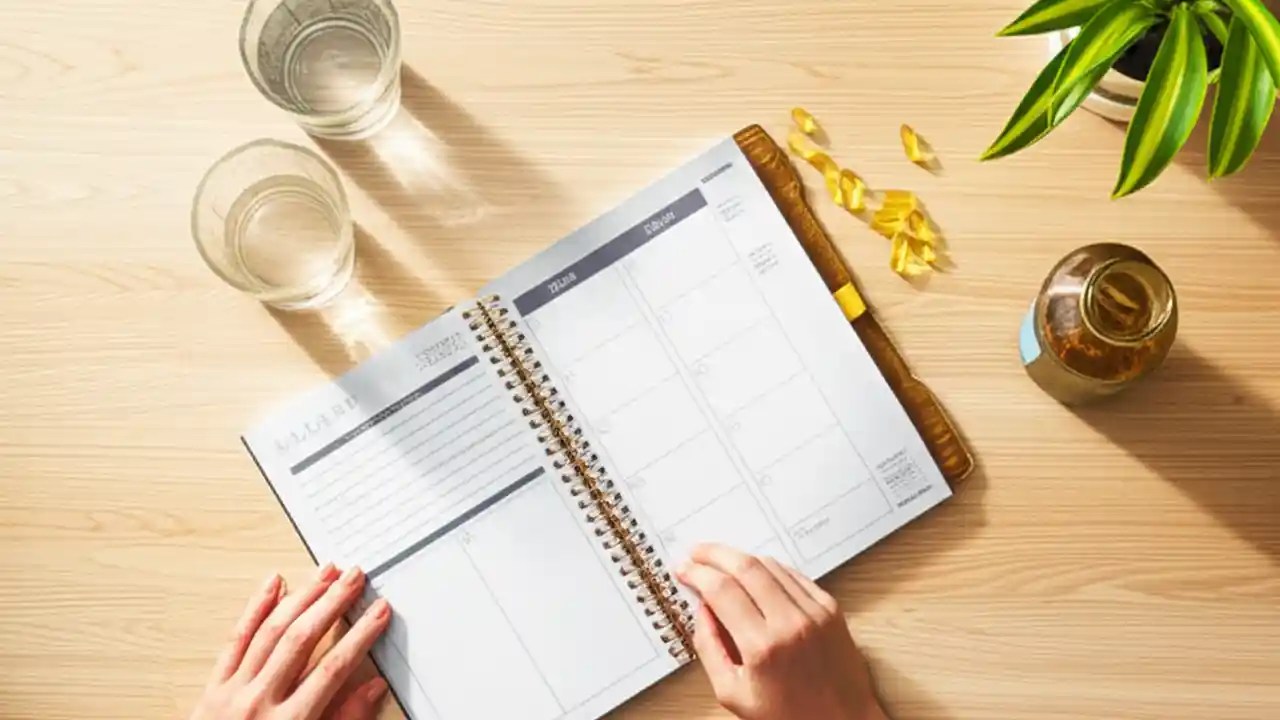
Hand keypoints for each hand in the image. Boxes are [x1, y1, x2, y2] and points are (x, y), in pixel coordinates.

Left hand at [190, 564, 391, 719]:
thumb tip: (372, 689)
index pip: (333, 670)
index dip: (361, 636)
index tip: (379, 612)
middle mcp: (259, 704)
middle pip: (302, 640)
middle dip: (332, 604)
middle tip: (355, 577)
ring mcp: (232, 693)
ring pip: (270, 632)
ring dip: (301, 597)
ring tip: (324, 572)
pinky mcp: (212, 688)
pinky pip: (235, 640)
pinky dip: (255, 609)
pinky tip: (273, 584)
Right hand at [677, 544, 886, 719]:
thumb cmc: (789, 716)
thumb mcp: (733, 693)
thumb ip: (710, 649)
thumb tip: (701, 610)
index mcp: (762, 647)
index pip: (721, 590)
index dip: (697, 574)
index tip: (684, 569)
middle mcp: (791, 623)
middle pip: (745, 567)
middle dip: (715, 554)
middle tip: (698, 553)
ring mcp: (814, 613)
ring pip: (771, 566)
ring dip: (742, 558)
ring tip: (723, 562)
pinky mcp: (830, 609)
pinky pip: (795, 575)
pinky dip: (771, 568)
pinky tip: (756, 572)